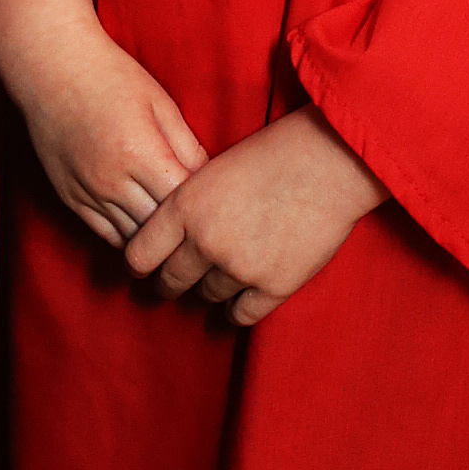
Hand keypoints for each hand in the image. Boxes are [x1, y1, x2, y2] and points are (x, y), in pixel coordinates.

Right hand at [8, 21, 208, 249]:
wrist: (52, 69)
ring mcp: (88, 192)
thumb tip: (210, 179)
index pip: (184, 200)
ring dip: (158, 236)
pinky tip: (147, 229)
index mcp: (141, 153)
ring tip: (178, 230)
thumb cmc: (112, 78)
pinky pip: (106, 235)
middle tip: (203, 222)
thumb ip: (187, 145)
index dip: (204, 203)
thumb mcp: (160, 103)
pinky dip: (130, 238)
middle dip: (184, 225)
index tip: (217, 200)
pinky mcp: (69, 198)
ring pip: (134, 238)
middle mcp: (112, 180)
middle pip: (161, 225)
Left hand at [124, 107, 384, 328]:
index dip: (143, 264)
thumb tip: (170, 237)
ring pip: (206, 297)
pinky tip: (242, 297)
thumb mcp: (214, 169)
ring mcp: (239, 267)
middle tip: (180, 279)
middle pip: (170, 282)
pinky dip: (237, 309)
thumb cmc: (275, 155)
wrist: (329, 161)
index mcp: (184, 207)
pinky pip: (240, 315)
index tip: (151, 265)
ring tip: (223, 276)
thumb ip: (188, 205)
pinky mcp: (273, 286)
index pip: (139, 257)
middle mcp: (204, 242)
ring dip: (211, 289)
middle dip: (173, 281)